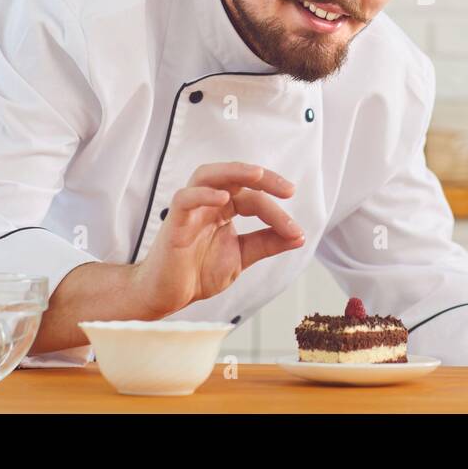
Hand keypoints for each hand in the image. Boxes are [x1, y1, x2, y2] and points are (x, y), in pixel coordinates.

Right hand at [131, 162, 304, 317]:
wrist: (168, 296)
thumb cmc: (197, 273)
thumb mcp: (242, 256)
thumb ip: (267, 243)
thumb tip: (299, 236)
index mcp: (225, 208)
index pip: (254, 198)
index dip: (277, 212)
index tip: (296, 232)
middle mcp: (208, 202)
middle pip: (235, 175)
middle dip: (264, 178)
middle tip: (288, 190)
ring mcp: (190, 209)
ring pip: (209, 174)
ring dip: (235, 171)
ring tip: (258, 175)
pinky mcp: (174, 221)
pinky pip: (186, 198)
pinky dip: (203, 194)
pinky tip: (223, 198)